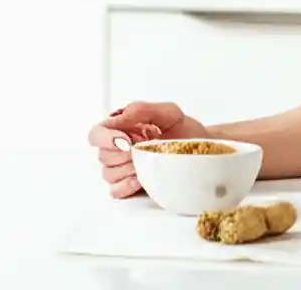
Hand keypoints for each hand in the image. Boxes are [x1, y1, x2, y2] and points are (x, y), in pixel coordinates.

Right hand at [86, 101, 209, 197]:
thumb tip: (117, 119)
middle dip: (125, 154)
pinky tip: (141, 179)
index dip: (106, 138)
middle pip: (103, 155)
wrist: (203, 151)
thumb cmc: (185, 131)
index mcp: (122, 128)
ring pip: (109, 173)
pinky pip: (115, 190)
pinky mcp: (129, 186)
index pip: (96, 134)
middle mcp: (118, 148)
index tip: (126, 141)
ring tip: (150, 162)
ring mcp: (123, 168)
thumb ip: (141, 110)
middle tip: (147, 149)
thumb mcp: (168, 112)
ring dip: (129, 169)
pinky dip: (127, 186)